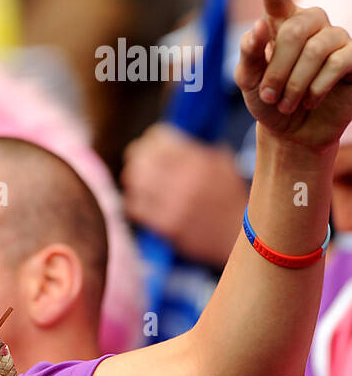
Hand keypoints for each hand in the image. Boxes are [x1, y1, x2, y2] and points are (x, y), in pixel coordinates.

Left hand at [121, 122, 247, 266]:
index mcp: (200, 162)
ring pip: (135, 181)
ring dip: (134, 178)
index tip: (151, 143)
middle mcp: (186, 180)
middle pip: (141, 158)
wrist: (240, 236)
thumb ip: (197, 149)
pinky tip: (142, 200)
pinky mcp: (166, 225)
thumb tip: (166, 138)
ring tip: (139, 179)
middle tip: (138, 160)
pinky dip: (135, 200)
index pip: (158, 140)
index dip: (152, 139)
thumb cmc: (230, 197)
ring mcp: (174, 204)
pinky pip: (135, 205)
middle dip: (137, 156)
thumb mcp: (223, 164)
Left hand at [236, 0, 351, 151]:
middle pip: (293, 31)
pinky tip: (310, 100)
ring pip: (316, 50)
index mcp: (281, 23)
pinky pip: (338, 63)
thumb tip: (259, 26)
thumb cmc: (268, 99)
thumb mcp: (248, 80)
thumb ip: (249, 54)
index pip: (279, 1)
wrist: (292, 130)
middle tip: (268, 95)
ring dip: (295, 83)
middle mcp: (311, 23)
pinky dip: (317, 87)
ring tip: (286, 104)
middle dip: (277, 69)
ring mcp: (335, 38)